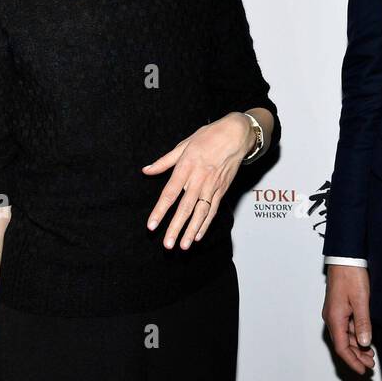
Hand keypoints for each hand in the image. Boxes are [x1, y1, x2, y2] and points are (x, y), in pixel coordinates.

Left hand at [141, 113, 253, 249]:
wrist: (236, 134)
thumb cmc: (208, 137)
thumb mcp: (184, 144)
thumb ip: (164, 161)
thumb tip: (146, 170)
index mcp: (186, 166)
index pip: (170, 192)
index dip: (160, 210)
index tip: (152, 225)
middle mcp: (199, 178)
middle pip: (185, 207)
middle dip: (176, 227)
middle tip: (167, 245)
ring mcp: (212, 186)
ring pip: (200, 212)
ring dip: (191, 230)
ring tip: (182, 246)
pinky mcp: (222, 190)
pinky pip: (213, 210)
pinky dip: (206, 224)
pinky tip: (197, 236)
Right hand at [322, 264, 374, 374]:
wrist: (345, 257)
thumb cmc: (351, 276)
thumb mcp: (361, 300)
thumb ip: (363, 323)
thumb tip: (365, 343)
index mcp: (335, 319)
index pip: (342, 348)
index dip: (353, 361)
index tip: (363, 370)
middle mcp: (332, 318)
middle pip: (343, 345)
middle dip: (356, 357)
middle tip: (371, 365)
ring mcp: (335, 313)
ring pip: (345, 337)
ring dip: (357, 348)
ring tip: (371, 356)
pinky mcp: (339, 308)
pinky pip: (346, 328)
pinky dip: (356, 336)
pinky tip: (366, 339)